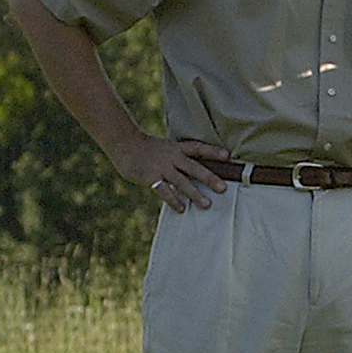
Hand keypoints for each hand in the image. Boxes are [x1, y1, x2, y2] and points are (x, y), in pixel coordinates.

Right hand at [112, 133, 228, 212]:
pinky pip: (164, 191)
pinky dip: (173, 200)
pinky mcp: (150, 177)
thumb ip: (181, 158)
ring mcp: (161, 167)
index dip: (212, 151)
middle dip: (209, 178)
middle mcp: (172, 157)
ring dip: (194, 194)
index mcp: (177, 148)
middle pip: (194, 167)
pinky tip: (182, 208)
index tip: (227, 156)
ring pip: (181, 182)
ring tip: (206, 205)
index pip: (198, 148)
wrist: (124, 144)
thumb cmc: (149, 148)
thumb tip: (201, 172)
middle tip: (222, 188)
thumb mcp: (168, 148)